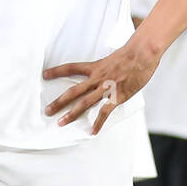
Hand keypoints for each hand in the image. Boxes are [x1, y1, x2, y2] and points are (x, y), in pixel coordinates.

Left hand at [43, 36, 161, 134]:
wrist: (142, 54)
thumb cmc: (131, 55)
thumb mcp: (111, 59)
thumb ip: (104, 68)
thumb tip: (102, 73)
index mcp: (94, 67)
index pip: (70, 68)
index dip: (56, 71)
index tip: (44, 75)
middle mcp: (97, 78)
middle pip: (73, 91)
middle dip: (59, 102)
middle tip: (47, 111)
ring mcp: (106, 88)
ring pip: (84, 103)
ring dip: (72, 114)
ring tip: (61, 123)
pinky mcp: (118, 96)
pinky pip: (105, 111)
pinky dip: (98, 122)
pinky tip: (92, 131)